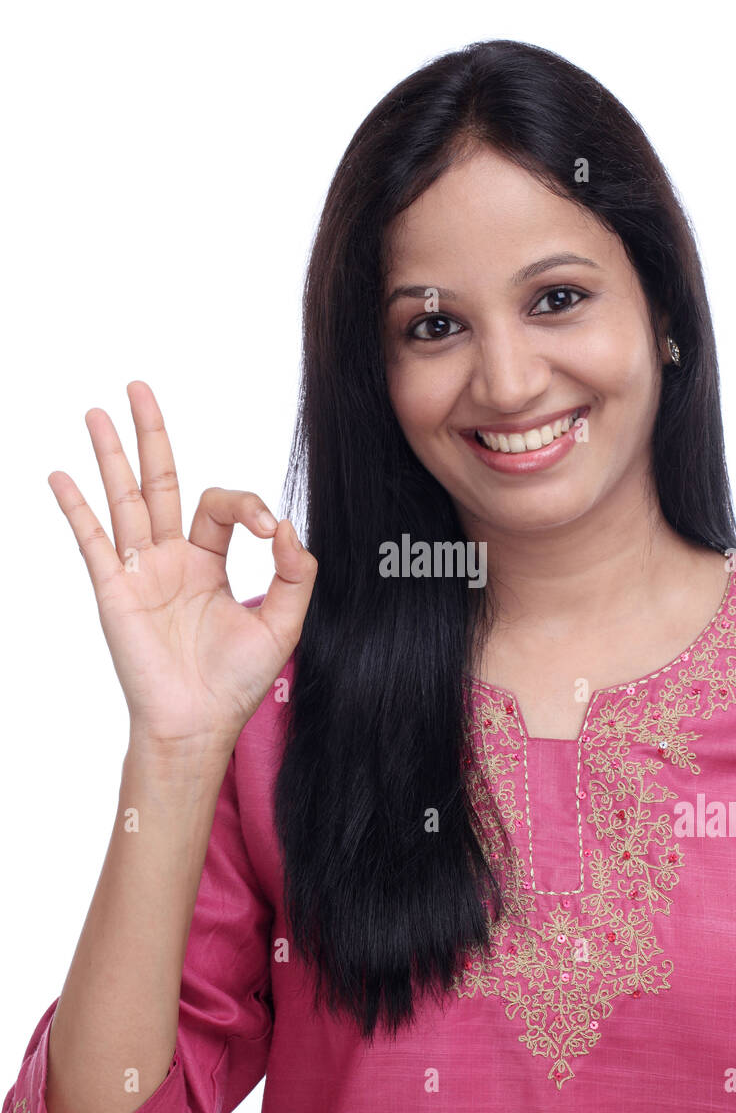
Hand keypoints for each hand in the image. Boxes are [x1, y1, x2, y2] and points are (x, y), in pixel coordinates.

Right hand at [47, 381, 316, 751]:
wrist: (198, 724)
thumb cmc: (235, 682)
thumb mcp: (284, 624)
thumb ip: (297, 573)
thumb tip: (289, 526)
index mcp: (209, 562)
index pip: (221, 507)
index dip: (249, 505)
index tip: (271, 529)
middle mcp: (170, 559)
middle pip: (159, 482)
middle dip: (151, 435)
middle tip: (139, 388)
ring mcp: (139, 572)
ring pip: (123, 499)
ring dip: (110, 455)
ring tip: (98, 411)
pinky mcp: (115, 590)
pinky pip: (92, 541)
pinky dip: (76, 507)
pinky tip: (61, 475)